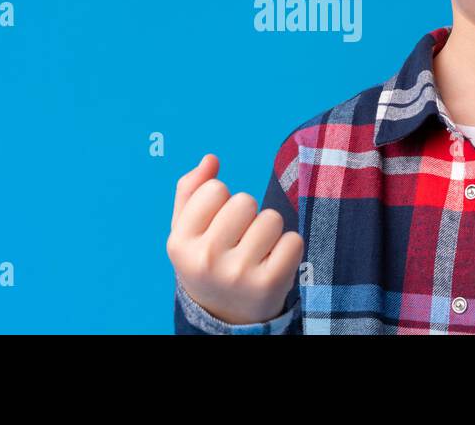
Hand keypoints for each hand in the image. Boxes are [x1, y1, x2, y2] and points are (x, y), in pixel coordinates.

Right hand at [166, 153, 303, 324]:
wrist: (226, 316)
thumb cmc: (207, 262)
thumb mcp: (186, 231)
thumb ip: (191, 190)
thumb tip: (211, 158)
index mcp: (180, 243)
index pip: (215, 189)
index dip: (221, 200)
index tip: (218, 223)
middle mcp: (206, 259)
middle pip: (244, 201)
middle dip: (247, 213)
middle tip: (239, 239)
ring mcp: (239, 274)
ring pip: (271, 218)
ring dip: (269, 229)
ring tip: (257, 250)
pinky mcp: (270, 284)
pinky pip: (293, 240)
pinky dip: (288, 246)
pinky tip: (273, 262)